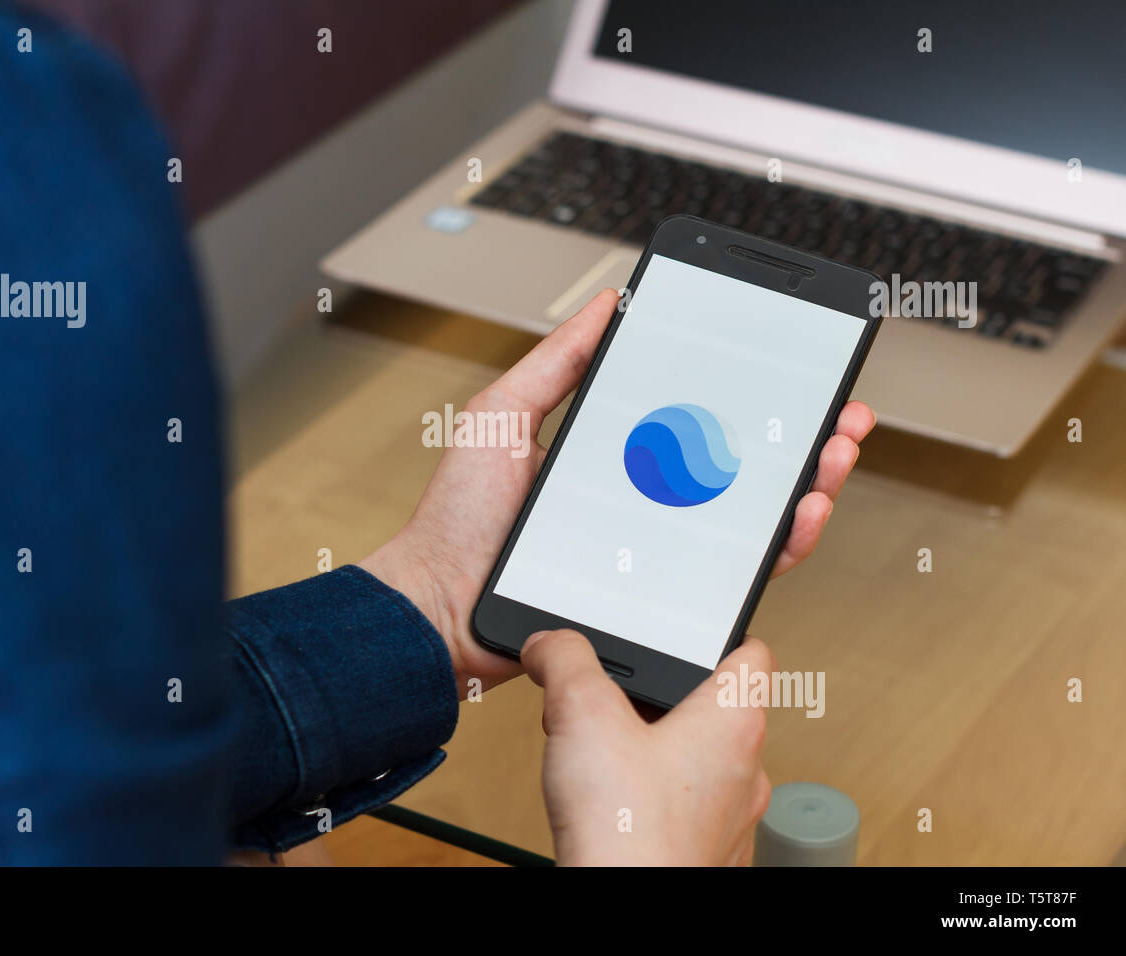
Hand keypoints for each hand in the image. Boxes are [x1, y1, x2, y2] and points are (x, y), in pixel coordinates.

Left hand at [360, 289, 875, 694]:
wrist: (438, 604)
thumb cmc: (458, 519)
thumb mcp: (502, 415)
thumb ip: (556, 362)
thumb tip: (608, 301)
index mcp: (614, 454)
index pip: (697, 418)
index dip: (748, 395)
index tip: (790, 365)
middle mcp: (644, 500)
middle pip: (740, 464)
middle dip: (799, 435)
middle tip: (839, 410)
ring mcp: (656, 547)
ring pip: (751, 516)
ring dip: (807, 482)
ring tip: (835, 452)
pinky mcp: (660, 593)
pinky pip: (733, 571)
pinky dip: (778, 544)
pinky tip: (801, 512)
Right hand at [524, 628, 774, 865]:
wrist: (626, 911)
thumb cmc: (627, 831)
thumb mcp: (580, 714)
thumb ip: (565, 662)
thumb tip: (550, 643)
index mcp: (733, 722)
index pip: (753, 654)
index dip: (719, 634)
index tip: (691, 632)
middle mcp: (745, 771)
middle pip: (717, 709)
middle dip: (665, 699)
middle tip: (621, 696)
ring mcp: (730, 820)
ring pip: (702, 764)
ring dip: (659, 751)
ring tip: (609, 751)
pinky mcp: (706, 856)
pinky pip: (687, 811)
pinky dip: (655, 800)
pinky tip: (613, 802)